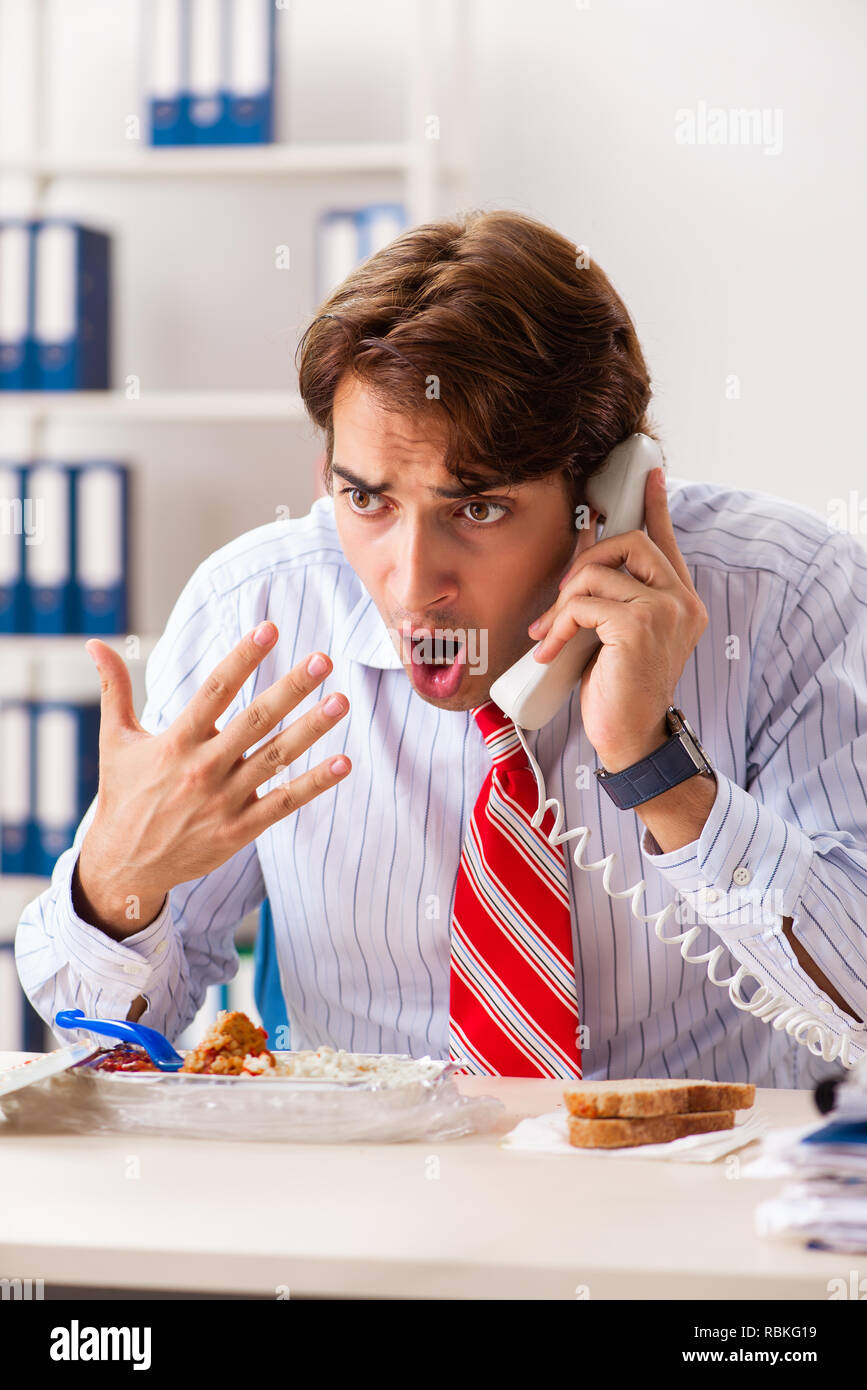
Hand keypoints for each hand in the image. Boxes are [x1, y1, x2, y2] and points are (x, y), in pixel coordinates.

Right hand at [76, 623, 350, 935]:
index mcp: (176, 741)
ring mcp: (224, 800)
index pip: (214, 691)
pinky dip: (315, 783)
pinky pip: (284, 803)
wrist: (123, 866)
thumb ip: (113, 688)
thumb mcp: (114, 740)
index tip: (270, 629)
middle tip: (323, 659)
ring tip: (341, 701)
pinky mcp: (239, 830)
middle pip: (254, 720)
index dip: (242, 659)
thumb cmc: (124, 795)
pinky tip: (344, 762)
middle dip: (290, 688)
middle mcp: (203, 767)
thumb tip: (95, 642)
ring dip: (311, 729)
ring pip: (275, 758)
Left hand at [527, 468, 707, 770]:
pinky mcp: (640, 626)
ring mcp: (665, 612)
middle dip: (584, 561)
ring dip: (561, 605)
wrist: (632, 739)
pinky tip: (550, 651)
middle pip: (628, 542)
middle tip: (562, 599)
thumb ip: (612, 600)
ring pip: (597, 574)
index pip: (666, 541)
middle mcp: (682, 602)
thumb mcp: (615, 636)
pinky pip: (584, 604)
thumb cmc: (619, 691)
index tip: (648, 475)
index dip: (655, 506)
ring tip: (549, 636)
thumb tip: (579, 566)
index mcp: (682, 602)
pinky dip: (557, 626)